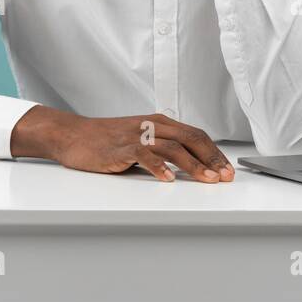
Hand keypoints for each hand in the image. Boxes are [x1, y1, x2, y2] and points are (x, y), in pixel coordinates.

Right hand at [10, 105, 234, 182]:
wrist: (73, 135)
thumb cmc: (106, 140)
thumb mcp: (140, 139)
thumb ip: (163, 148)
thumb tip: (192, 164)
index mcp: (159, 122)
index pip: (196, 135)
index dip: (214, 152)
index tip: (227, 169)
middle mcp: (151, 125)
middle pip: (191, 138)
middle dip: (211, 158)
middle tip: (225, 176)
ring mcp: (136, 135)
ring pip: (173, 146)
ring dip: (193, 164)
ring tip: (207, 179)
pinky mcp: (121, 147)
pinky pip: (145, 155)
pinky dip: (159, 167)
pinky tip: (169, 179)